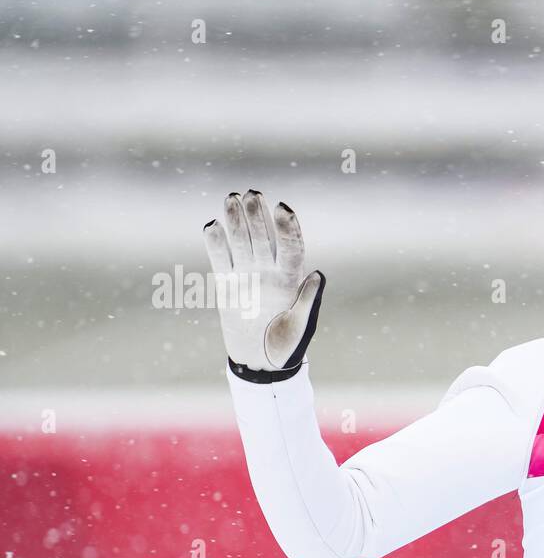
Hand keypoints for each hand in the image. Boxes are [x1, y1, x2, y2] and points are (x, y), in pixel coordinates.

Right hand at [203, 189, 324, 381]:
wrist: (260, 363)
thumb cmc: (287, 347)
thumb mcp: (300, 326)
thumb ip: (307, 301)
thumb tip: (317, 274)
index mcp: (291, 280)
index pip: (291, 247)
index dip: (287, 227)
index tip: (282, 208)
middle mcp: (270, 272)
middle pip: (263, 237)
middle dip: (258, 215)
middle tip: (252, 194)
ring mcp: (247, 275)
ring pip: (241, 241)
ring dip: (237, 220)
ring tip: (231, 198)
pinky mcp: (227, 283)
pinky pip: (220, 258)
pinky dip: (215, 243)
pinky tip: (212, 226)